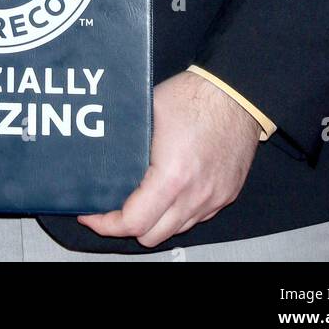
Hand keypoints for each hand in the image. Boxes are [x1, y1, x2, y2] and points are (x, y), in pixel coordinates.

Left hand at [76, 70, 260, 247]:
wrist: (236, 92)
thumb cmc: (196, 96)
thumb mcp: (146, 111)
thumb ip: (124, 139)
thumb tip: (98, 150)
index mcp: (172, 176)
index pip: (134, 222)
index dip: (106, 224)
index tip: (93, 215)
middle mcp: (195, 195)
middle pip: (152, 236)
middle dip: (127, 226)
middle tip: (112, 209)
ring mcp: (213, 198)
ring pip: (175, 230)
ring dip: (155, 221)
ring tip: (140, 199)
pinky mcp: (226, 194)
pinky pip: (196, 217)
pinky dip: (177, 212)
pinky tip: (168, 191)